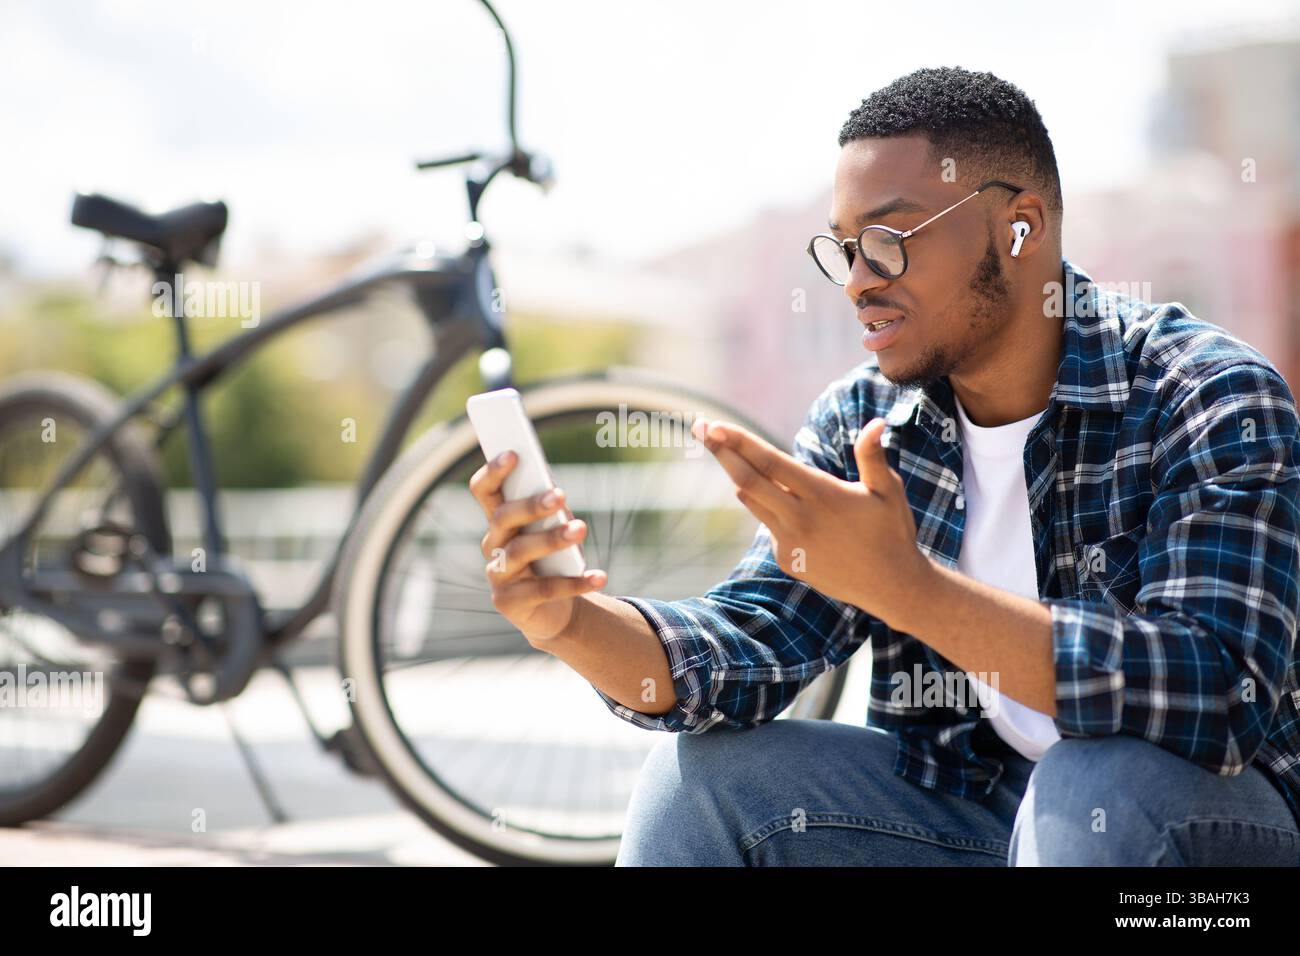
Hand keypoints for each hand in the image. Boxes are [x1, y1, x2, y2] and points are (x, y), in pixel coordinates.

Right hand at [469, 450, 606, 643]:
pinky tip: (598, 576)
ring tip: (580, 529)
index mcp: (498, 520)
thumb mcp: (553, 530)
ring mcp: (497, 576)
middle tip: (560, 495)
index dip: (493, 471)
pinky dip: (575, 583)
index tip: (514, 453)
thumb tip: (556, 491)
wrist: (554, 610)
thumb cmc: (554, 559)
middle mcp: (492, 545)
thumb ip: (552, 510)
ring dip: (552, 539)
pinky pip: (543, 590)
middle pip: (502, 519)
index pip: (483, 490)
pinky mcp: (509, 603)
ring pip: (520, 552)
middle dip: (530, 505)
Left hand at [690, 415, 932, 626]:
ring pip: (752, 501)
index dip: (738, 442)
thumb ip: (872, 456)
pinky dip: (767, 505)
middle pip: (747, 480)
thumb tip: (876, 422)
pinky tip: (781, 500)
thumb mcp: (888, 491)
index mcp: (822, 495)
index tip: (714, 425)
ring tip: (722, 449)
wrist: (891, 587)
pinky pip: (768, 525)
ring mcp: (789, 542)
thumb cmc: (892, 532)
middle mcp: (799, 519)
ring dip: (737, 475)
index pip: (770, 462)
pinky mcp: (786, 559)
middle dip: (721, 451)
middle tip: (699, 427)